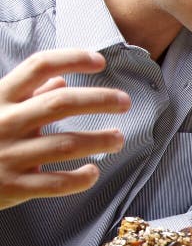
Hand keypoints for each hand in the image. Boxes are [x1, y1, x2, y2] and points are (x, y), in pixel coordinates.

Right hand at [0, 49, 130, 209]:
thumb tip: (61, 78)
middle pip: (61, 103)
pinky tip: (93, 172)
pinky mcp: (12, 187)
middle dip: (99, 100)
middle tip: (124, 102)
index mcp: (0, 98)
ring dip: (99, 140)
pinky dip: (80, 178)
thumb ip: (27, 93)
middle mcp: (5, 122)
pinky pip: (56, 183)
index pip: (38, 65)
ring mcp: (8, 156)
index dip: (72, 58)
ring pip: (66, 144)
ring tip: (118, 139)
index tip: (100, 61)